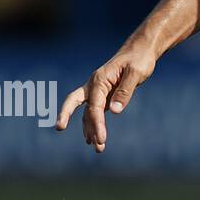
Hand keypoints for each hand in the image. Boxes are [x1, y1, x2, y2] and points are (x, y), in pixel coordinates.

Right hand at [55, 38, 158, 152]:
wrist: (141, 50)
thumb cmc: (139, 59)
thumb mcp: (136, 73)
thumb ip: (125, 91)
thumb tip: (114, 111)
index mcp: (99, 79)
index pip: (94, 106)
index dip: (97, 123)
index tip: (102, 139)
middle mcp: (94, 85)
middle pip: (74, 102)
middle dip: (65, 115)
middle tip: (59, 128)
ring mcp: (98, 90)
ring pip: (88, 112)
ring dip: (90, 129)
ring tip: (98, 148)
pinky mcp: (104, 95)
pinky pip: (94, 112)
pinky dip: (93, 124)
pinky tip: (92, 138)